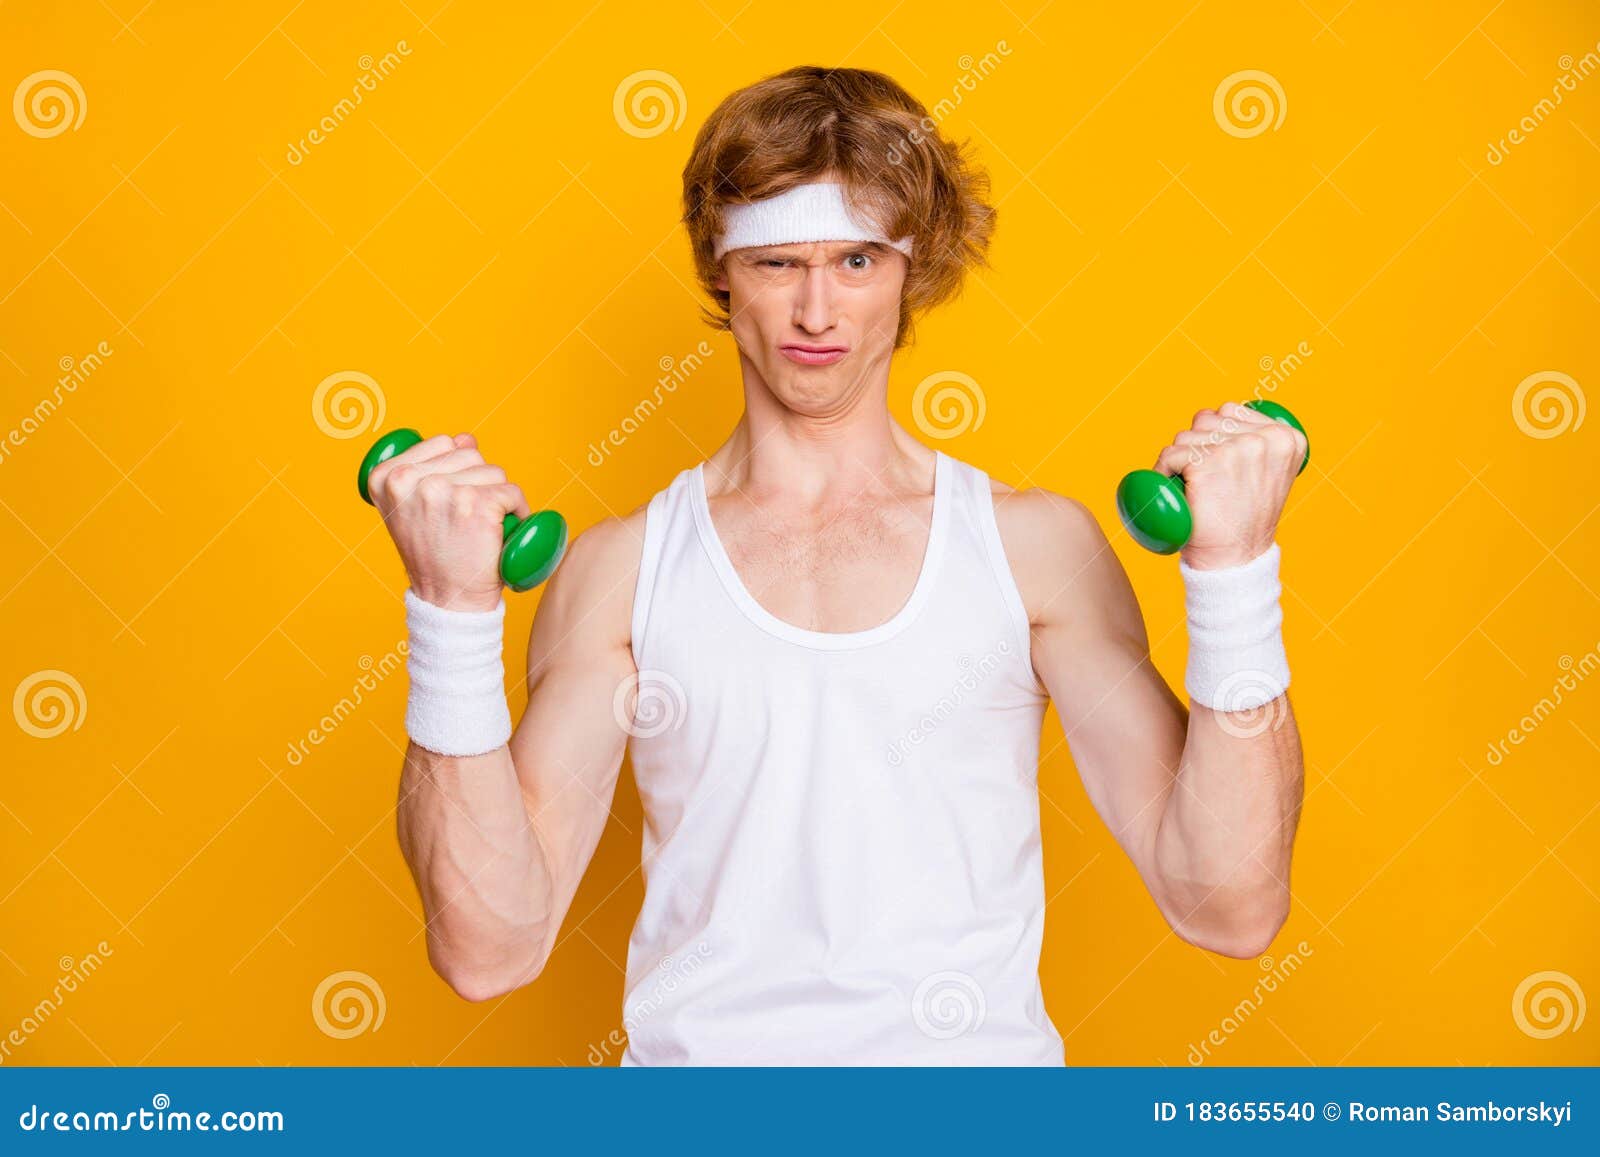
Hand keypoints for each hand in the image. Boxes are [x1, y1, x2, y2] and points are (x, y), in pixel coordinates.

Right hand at [364, 432, 531, 611]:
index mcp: (385, 477)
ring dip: (498, 496)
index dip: (458, 469)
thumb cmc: (435, 555)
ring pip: (493, 471)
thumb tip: (465, 438)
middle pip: (470, 454)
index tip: (453, 500)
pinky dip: (518, 509)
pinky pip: (511, 491)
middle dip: (479, 482)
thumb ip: (431, 469)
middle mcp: (408, 480)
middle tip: (469, 518)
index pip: (442, 443)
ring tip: (484, 525)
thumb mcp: (415, 508)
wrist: (447, 599)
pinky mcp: (475, 504)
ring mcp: (442, 490)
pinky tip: (506, 528)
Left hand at [1153, 401, 1306, 570]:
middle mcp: (1266, 438)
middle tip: (1203, 482)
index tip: (1216, 467)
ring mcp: (1237, 449)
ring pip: (1186, 436)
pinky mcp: (1207, 463)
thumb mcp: (1266, 474)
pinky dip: (1162, 472)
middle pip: (1206, 421)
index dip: (1213, 437)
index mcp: (1286, 437)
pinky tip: (1173, 490)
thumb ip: (1257, 444)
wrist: (1235, 560)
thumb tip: (1225, 414)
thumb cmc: (1244, 520)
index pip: (1231, 412)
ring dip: (1179, 460)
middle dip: (1195, 447)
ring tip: (1193, 489)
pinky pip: (1170, 455)